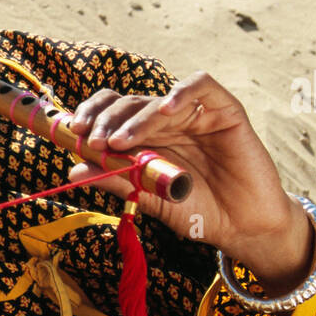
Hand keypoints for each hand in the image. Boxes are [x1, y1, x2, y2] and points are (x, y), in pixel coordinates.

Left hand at [67, 72, 314, 295]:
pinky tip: (167, 110)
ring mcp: (195, 115)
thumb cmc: (197, 212)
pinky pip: (204, 87)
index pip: (112, 111)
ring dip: (136, 118)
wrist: (242, 227)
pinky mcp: (225, 112)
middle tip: (94, 140)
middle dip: (106, 119)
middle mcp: (167, 122)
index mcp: (145, 138)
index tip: (75, 132)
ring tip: (120, 141)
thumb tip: (73, 170)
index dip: (91, 115)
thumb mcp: (150, 199)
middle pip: (129, 103)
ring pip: (158, 100)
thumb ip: (117, 181)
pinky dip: (182, 92)